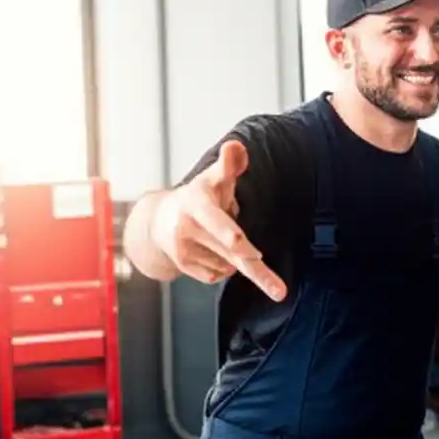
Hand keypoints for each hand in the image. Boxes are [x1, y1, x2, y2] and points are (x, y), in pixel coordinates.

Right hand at [150, 140, 286, 300]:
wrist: (158, 220)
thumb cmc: (199, 196)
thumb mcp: (214, 178)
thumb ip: (230, 165)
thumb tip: (237, 147)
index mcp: (197, 202)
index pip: (217, 220)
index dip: (231, 235)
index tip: (243, 247)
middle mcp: (187, 226)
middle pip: (231, 251)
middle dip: (258, 272)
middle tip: (281, 292)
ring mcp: (182, 248)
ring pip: (228, 263)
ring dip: (236, 257)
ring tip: (221, 237)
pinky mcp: (182, 265)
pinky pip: (217, 274)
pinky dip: (224, 266)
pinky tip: (213, 251)